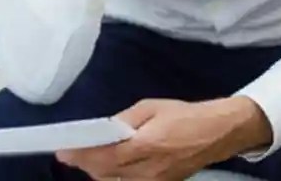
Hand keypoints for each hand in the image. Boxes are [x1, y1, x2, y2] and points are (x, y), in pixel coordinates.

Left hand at [56, 98, 269, 180]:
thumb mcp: (151, 107)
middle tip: (72, 152)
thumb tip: (103, 129)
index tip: (62, 151)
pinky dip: (115, 176)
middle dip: (86, 164)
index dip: (80, 156)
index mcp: (145, 147)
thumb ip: (124, 120)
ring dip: (99, 171)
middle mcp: (147, 171)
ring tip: (89, 157)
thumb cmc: (185, 115)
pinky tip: (112, 165)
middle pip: (105, 174)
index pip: (103, 158)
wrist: (218, 132)